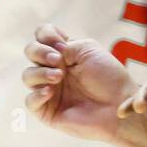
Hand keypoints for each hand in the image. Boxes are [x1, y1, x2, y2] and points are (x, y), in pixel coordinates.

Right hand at [23, 24, 135, 141]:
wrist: (118, 105)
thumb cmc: (108, 77)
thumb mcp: (88, 50)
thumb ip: (65, 45)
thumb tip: (49, 50)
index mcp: (64, 53)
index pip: (42, 36)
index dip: (46, 35)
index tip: (61, 43)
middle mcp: (53, 69)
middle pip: (31, 52)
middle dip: (40, 52)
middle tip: (57, 60)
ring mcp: (49, 90)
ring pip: (27, 75)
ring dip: (41, 73)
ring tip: (59, 77)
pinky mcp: (47, 111)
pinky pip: (30, 101)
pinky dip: (37, 94)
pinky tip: (50, 92)